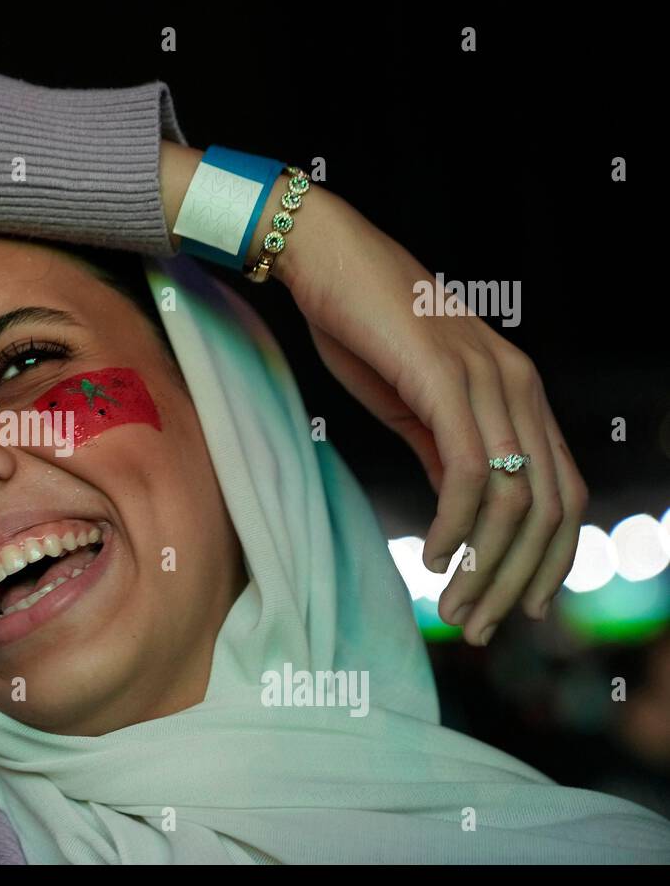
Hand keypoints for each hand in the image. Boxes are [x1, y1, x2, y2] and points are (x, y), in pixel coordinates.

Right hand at [275, 188, 587, 644]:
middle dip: (520, 580)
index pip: (561, 492)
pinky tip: (431, 555)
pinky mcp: (445, 381)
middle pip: (548, 507)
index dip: (551, 560)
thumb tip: (463, 515)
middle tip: (482, 628)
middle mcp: (518, 386)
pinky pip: (467, 470)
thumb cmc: (362, 325)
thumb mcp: (412, 402)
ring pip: (513, 498)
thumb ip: (444, 452)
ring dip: (486, 567)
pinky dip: (455, 524)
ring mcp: (487, 380)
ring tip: (454, 608)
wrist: (324, 258)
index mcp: (518, 391)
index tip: (520, 607)